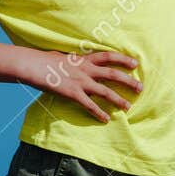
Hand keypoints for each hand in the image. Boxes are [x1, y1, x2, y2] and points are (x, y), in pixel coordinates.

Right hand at [20, 49, 141, 122]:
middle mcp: (86, 69)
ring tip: (128, 107)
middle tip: (140, 88)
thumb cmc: (46, 60)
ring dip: (118, 99)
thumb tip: (73, 58)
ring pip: (105, 91)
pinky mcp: (73, 93)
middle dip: (128, 81)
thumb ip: (73, 60)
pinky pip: (89, 105)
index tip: (136, 63)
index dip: (123, 59)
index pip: (109, 56)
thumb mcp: (64, 56)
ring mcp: (80, 82)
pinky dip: (99, 112)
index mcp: (84, 59)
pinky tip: (106, 119)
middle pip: (113, 74)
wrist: (34, 65)